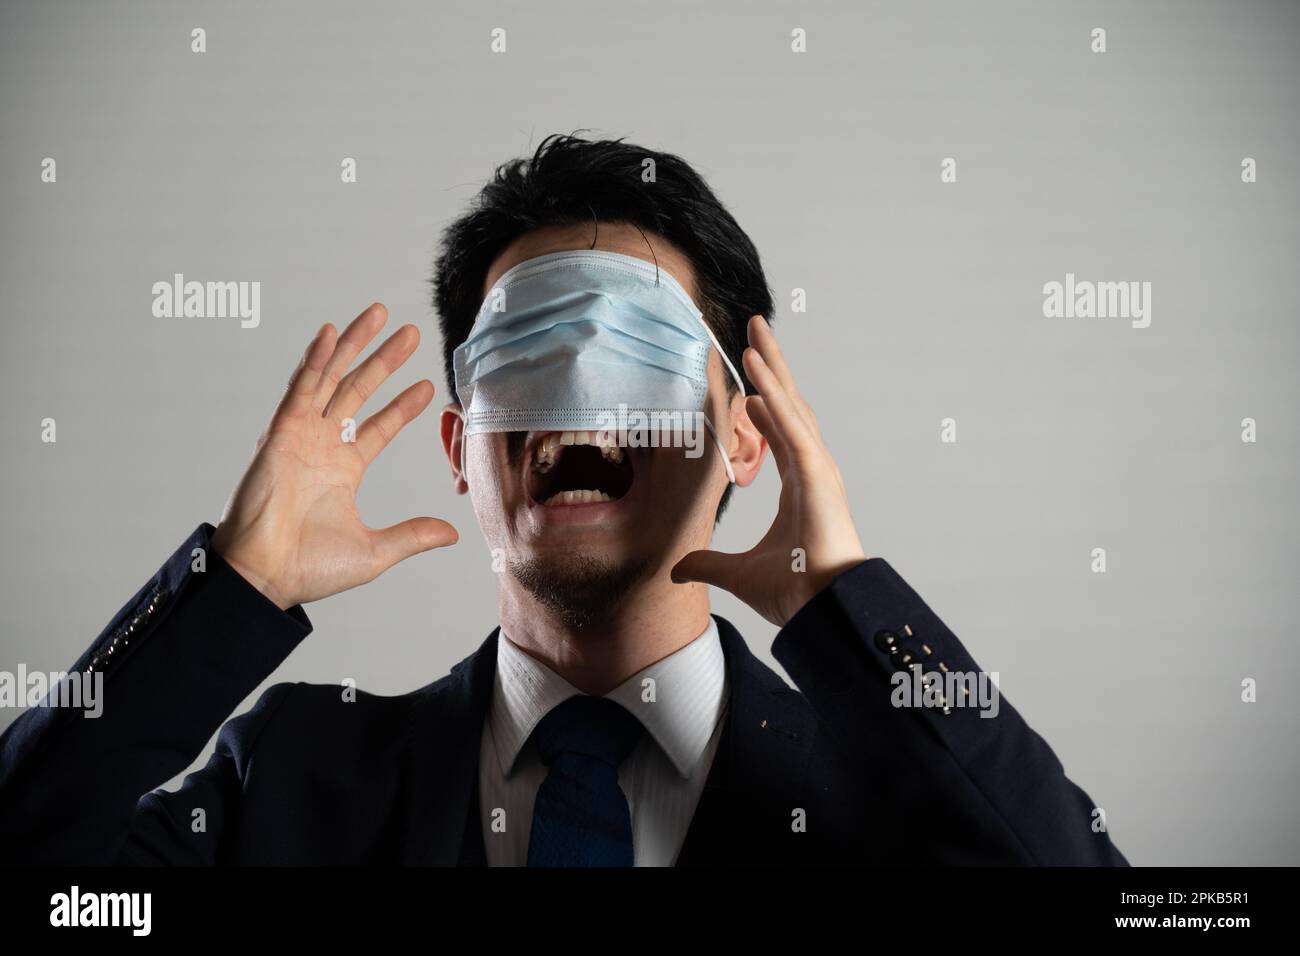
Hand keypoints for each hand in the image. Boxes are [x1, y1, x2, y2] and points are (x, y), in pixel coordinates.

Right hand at [211, 303, 457, 608]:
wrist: (266, 575)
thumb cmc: (309, 567)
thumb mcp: (375, 550)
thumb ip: (413, 536)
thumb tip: (452, 533)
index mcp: (343, 470)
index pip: (380, 426)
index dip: (403, 406)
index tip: (427, 385)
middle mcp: (323, 446)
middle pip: (359, 391)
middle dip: (384, 360)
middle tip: (411, 333)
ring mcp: (301, 435)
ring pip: (332, 379)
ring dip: (355, 346)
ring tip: (379, 314)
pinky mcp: (281, 433)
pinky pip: (301, 389)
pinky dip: (315, 360)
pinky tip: (331, 333)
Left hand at [671, 316, 865, 625]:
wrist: (823, 610)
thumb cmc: (796, 592)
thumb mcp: (738, 574)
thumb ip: (708, 564)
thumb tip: (677, 569)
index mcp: (799, 484)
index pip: (779, 428)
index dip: (764, 398)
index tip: (747, 374)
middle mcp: (810, 468)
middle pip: (788, 403)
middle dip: (771, 365)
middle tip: (753, 329)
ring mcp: (817, 467)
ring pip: (791, 405)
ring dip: (771, 366)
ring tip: (754, 331)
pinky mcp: (817, 473)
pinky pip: (791, 426)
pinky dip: (773, 395)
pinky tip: (756, 370)